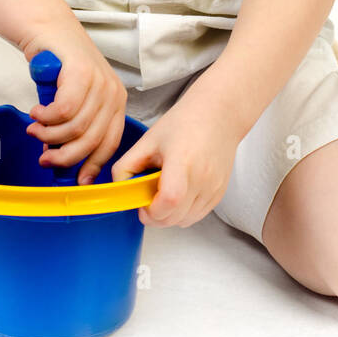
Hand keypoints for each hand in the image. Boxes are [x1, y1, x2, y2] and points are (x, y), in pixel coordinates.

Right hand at [21, 27, 128, 185]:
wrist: (50, 30)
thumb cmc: (60, 68)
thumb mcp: (75, 101)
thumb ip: (74, 127)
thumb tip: (61, 162)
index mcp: (117, 103)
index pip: (110, 144)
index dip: (92, 165)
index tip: (76, 180)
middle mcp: (114, 93)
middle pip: (91, 140)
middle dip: (64, 156)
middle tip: (44, 158)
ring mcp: (100, 82)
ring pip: (75, 127)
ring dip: (49, 135)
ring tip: (35, 128)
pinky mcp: (82, 73)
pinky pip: (63, 110)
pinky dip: (45, 117)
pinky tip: (36, 112)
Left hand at [110, 85, 241, 228]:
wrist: (218, 115)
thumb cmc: (184, 123)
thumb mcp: (148, 140)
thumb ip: (126, 166)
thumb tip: (118, 189)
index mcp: (183, 160)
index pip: (169, 200)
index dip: (152, 210)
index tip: (142, 203)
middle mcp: (202, 177)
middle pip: (174, 217)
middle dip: (155, 216)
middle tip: (148, 198)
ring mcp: (213, 188)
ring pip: (185, 221)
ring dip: (169, 216)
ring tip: (164, 191)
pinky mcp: (219, 194)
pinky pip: (196, 216)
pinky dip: (183, 212)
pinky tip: (178, 192)